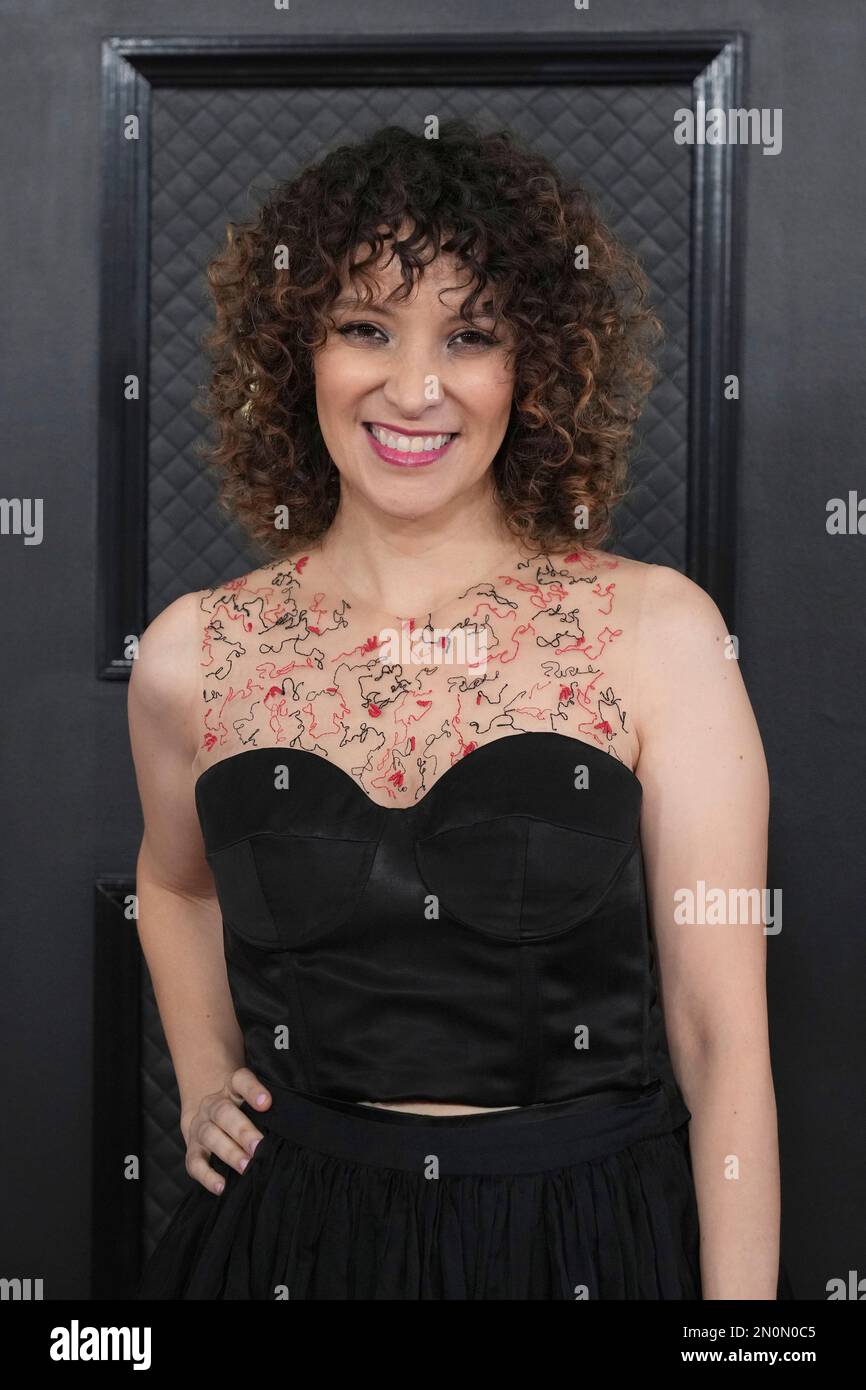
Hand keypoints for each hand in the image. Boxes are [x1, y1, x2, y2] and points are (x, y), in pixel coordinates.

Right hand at [180, 1067, 271, 1194]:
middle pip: (224, 1112)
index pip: (241, 1080)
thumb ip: (267, 1109)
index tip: (267, 1103)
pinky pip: (195, 1162)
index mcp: (231, 1088)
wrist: (207, 1116)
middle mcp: (212, 1105)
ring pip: (210, 1136)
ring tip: (246, 1167)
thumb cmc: (240, 1110)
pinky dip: (207, 1176)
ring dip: (228, 1152)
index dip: (253, 1090)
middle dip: (242, 1131)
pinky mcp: (192, 1150)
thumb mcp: (252, 1101)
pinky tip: (221, 1186)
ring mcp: (200, 1127)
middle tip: (259, 1147)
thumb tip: (293, 1128)